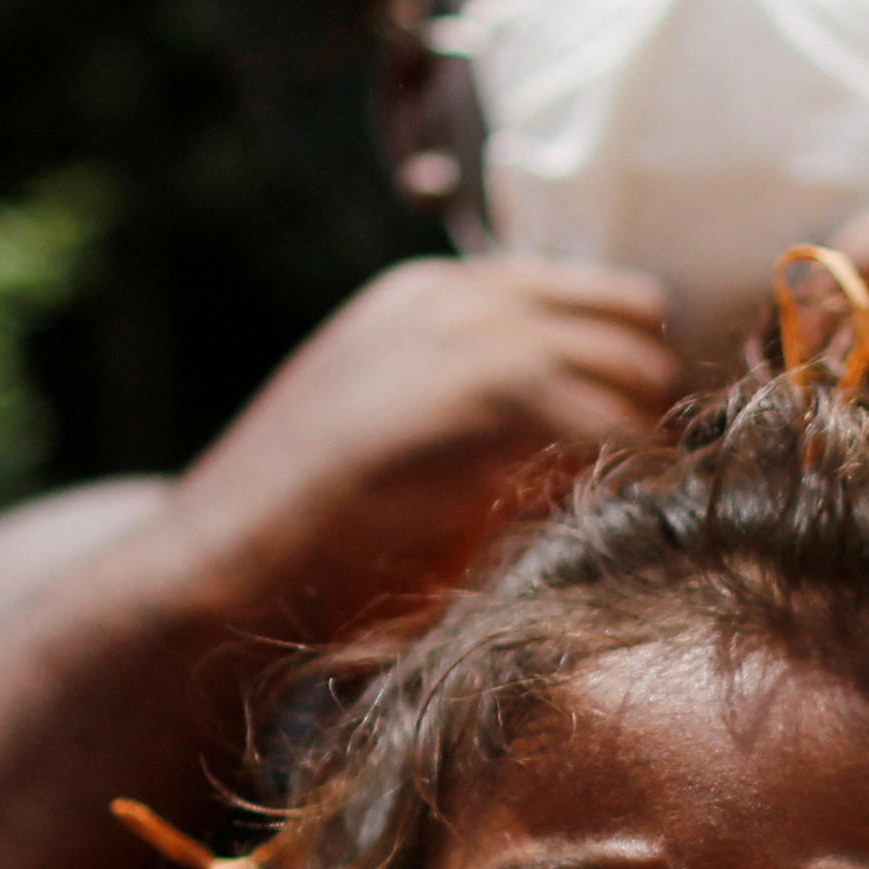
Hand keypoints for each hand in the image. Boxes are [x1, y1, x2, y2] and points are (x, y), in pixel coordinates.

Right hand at [158, 254, 679, 631]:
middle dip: (652, 409)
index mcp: (437, 296)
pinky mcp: (499, 397)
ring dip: (648, 452)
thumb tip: (599, 434)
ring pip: (641, 379)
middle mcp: (467, 300)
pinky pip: (620, 435)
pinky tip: (598, 541)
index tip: (635, 447)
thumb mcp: (391, 428)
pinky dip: (629, 491)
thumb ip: (479, 407)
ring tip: (621, 522)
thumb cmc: (304, 533)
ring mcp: (483, 338)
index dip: (629, 378)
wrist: (216, 572)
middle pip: (638, 330)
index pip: (602, 302)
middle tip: (642, 492)